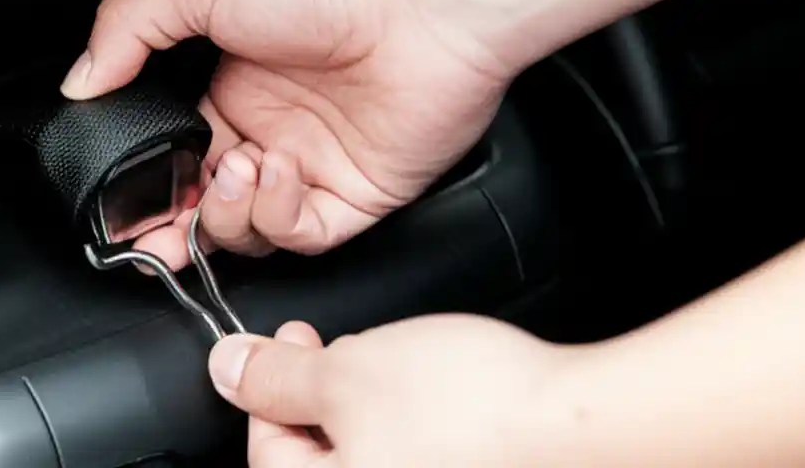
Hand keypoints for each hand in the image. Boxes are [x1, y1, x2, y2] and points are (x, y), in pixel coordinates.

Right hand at [62, 0, 512, 267]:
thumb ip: (128, 28)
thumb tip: (79, 81)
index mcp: (231, 82)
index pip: (173, 152)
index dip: (145, 182)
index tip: (118, 202)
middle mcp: (269, 127)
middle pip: (203, 203)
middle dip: (171, 226)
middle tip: (152, 234)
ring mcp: (312, 165)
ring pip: (246, 230)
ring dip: (225, 213)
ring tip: (234, 169)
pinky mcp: (356, 196)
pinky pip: (299, 236)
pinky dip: (276, 217)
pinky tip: (278, 171)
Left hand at [210, 317, 576, 466]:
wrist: (577, 425)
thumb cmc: (468, 411)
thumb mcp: (344, 374)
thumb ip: (274, 378)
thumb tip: (227, 370)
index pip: (267, 454)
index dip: (267, 390)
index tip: (285, 348)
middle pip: (318, 458)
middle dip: (322, 395)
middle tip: (340, 352)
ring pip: (369, 455)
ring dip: (367, 408)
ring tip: (396, 368)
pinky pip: (415, 459)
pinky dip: (409, 427)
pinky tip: (434, 395)